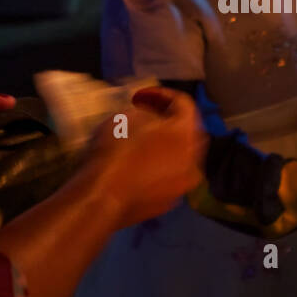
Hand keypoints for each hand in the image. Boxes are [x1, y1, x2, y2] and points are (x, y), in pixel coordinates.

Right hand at [86, 87, 206, 227]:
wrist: (102, 198)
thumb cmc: (115, 151)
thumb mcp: (126, 116)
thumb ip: (147, 112)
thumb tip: (151, 119)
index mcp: (187, 133)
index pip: (183, 104)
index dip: (160, 94)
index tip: (139, 96)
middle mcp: (194, 160)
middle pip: (186, 132)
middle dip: (167, 120)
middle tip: (144, 115)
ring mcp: (183, 185)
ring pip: (179, 158)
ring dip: (165, 146)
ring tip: (142, 141)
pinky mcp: (168, 203)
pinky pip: (168, 178)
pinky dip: (158, 168)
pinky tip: (138, 167)